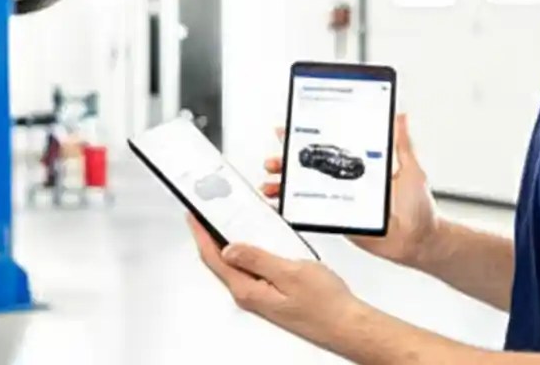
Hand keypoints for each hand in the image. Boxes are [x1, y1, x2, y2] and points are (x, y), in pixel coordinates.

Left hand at [186, 214, 363, 348]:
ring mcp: (261, 296)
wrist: (346, 324)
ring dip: (230, 243)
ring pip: (237, 265)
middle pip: (221, 263)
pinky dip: (249, 252)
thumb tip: (230, 247)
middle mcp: (251, 295)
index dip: (201, 234)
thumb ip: (257, 258)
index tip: (193, 216)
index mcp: (248, 290)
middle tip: (204, 215)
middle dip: (210, 237)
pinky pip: (253, 269)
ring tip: (225, 222)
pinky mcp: (272, 294)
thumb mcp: (289, 272)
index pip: (215, 259)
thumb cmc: (324, 304)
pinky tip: (256, 242)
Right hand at [262, 113, 440, 268]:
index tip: (289, 128)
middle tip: (274, 159)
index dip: (307, 137)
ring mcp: (340, 201)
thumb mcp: (412, 169)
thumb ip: (402, 144)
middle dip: (286, 161)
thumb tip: (401, 115)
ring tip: (271, 183)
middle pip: (309, 167)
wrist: (419, 241)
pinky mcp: (339, 221)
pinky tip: (280, 205)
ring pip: (304, 190)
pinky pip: (310, 214)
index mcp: (361, 166)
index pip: (330, 146)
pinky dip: (292, 209)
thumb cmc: (419, 208)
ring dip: (283, 185)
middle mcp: (347, 181)